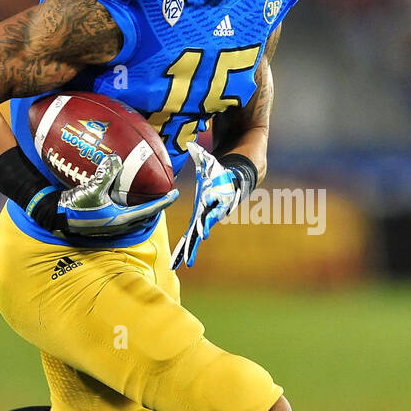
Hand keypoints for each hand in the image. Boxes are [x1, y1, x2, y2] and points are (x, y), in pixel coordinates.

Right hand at [57, 154, 177, 237]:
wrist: (56, 217)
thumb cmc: (74, 207)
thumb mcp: (91, 189)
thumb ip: (105, 175)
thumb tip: (116, 159)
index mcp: (122, 218)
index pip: (150, 209)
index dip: (163, 201)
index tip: (175, 193)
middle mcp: (120, 224)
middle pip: (145, 214)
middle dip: (155, 204)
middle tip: (162, 192)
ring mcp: (111, 225)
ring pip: (134, 215)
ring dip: (142, 206)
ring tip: (146, 194)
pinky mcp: (103, 222)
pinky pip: (122, 213)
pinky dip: (128, 205)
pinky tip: (122, 195)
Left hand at [170, 142, 243, 268]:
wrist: (232, 181)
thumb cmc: (218, 171)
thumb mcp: (210, 163)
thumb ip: (201, 155)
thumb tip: (192, 145)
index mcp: (212, 201)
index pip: (208, 213)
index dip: (206, 222)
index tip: (204, 234)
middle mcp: (210, 213)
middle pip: (202, 229)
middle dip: (196, 242)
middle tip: (190, 257)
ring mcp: (206, 219)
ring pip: (196, 237)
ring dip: (189, 251)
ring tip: (183, 264)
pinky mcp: (201, 222)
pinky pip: (192, 237)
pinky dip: (186, 249)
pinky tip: (179, 262)